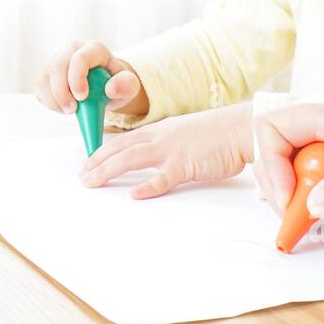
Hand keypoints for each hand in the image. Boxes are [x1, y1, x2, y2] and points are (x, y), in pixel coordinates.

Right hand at [34, 39, 144, 116]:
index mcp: (93, 49)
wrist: (104, 87)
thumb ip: (126, 86)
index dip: (77, 78)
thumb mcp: (129, 86)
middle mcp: (72, 50)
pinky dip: (48, 102)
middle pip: (57, 67)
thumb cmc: (116, 84)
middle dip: (62, 92)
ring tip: (70, 110)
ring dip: (54, 100)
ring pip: (44, 78)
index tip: (82, 98)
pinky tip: (63, 106)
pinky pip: (40, 87)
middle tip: (72, 110)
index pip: (79, 58)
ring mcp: (56, 60)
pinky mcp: (47, 73)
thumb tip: (111, 89)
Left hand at [78, 102, 253, 198]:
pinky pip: (164, 177)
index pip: (123, 140)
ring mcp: (172, 150)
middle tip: (82, 177)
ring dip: (109, 171)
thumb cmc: (217, 135)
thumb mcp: (184, 135)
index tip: (88, 163)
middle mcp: (160, 137)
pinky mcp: (187, 164)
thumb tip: (151, 158)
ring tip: (92, 182)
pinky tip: (135, 195)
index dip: (102, 152)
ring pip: (132, 159)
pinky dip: (149, 186)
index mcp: (159, 131)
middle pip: (120, 149)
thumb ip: (166, 145)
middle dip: (97, 163)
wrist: (242, 128)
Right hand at [251, 98, 323, 215]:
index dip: (271, 167)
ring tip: (311, 228)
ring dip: (301, 202)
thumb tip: (310, 205)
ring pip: (305, 174)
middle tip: (298, 225)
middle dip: (281, 190)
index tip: (291, 203)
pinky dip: (323, 207)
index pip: (273, 130)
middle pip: (283, 155)